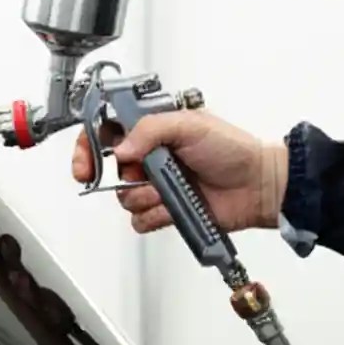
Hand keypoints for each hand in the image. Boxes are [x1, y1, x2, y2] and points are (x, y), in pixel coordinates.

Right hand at [71, 111, 287, 233]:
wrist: (258, 186)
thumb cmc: (232, 150)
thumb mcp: (190, 124)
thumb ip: (149, 130)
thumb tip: (120, 149)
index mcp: (152, 130)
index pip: (106, 132)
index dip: (89, 145)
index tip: (86, 162)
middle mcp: (150, 157)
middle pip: (108, 168)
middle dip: (114, 175)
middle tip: (122, 176)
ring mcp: (156, 185)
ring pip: (124, 197)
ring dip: (144, 195)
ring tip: (170, 189)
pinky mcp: (164, 211)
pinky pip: (141, 220)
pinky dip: (154, 216)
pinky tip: (173, 207)